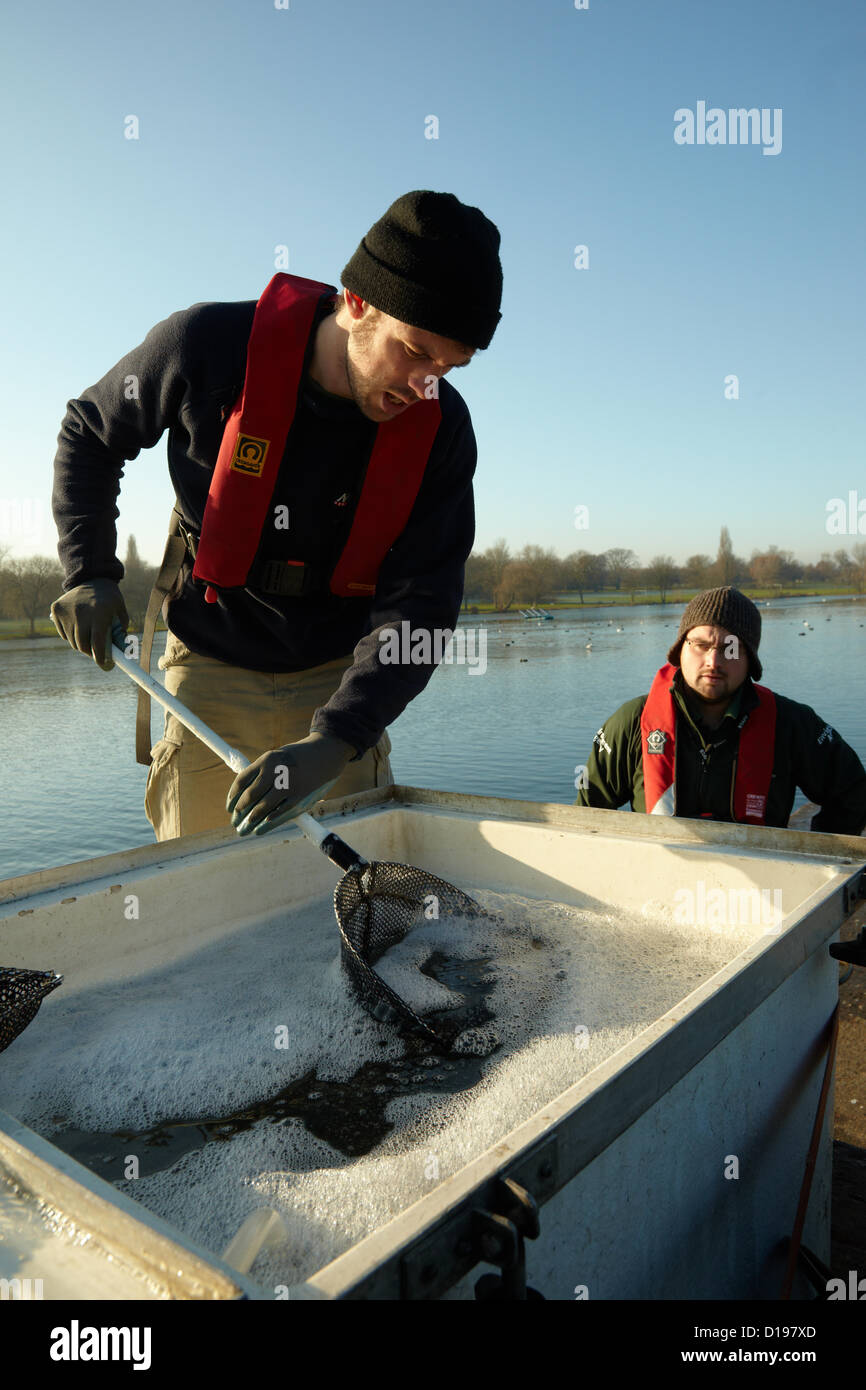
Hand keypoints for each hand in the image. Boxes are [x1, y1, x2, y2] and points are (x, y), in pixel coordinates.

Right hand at [50, 580, 128, 670]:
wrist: (91, 578)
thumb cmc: (109, 598)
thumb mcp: (120, 611)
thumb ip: (121, 631)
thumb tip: (121, 652)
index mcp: (99, 613)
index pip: (97, 643)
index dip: (100, 657)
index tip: (103, 665)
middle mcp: (81, 613)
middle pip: (82, 645)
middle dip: (90, 652)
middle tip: (96, 652)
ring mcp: (66, 611)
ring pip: (72, 641)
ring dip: (80, 644)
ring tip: (88, 636)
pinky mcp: (56, 610)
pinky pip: (63, 633)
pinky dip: (70, 635)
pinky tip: (78, 625)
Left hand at [226, 732, 354, 836]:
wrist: (325, 752)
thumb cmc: (297, 758)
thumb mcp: (277, 758)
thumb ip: (263, 773)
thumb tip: (244, 796)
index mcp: (266, 759)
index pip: (242, 780)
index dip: (233, 797)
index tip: (229, 808)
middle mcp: (275, 770)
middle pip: (250, 795)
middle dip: (240, 812)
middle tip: (235, 821)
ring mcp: (288, 783)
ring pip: (264, 806)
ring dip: (252, 819)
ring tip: (245, 828)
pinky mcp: (300, 795)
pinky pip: (281, 811)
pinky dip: (270, 820)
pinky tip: (262, 826)